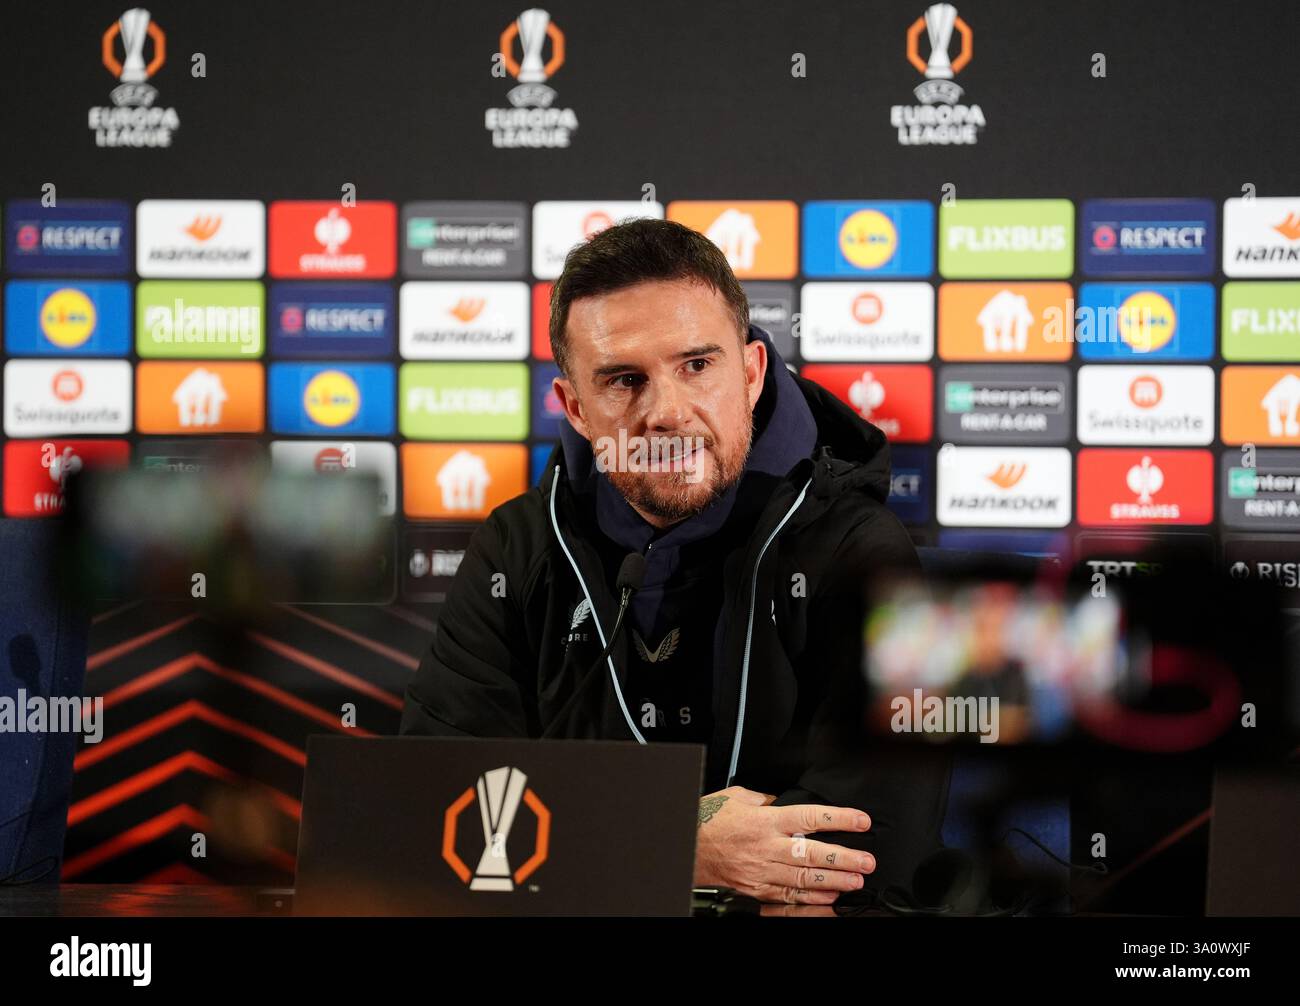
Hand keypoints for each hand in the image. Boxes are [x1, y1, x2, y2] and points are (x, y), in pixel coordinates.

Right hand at [693, 786, 875, 904]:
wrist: (685, 845)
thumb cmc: (707, 820)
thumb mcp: (737, 797)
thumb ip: (765, 800)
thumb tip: (784, 801)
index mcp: (765, 820)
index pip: (809, 817)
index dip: (839, 819)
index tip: (860, 821)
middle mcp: (766, 846)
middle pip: (813, 854)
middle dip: (844, 858)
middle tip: (867, 861)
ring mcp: (761, 871)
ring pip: (804, 878)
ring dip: (833, 881)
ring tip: (855, 881)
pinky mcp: (755, 889)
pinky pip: (788, 896)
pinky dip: (810, 898)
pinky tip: (828, 898)